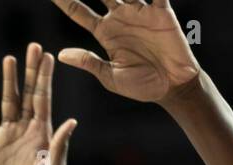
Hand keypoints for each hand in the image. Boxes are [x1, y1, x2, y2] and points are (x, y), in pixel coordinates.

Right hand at [0, 43, 77, 164]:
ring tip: (9, 58)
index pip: (44, 99)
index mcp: (43, 133)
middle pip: (28, 93)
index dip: (46, 78)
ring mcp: (8, 134)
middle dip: (30, 71)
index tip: (48, 56)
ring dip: (9, 80)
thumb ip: (60, 146)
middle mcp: (26, 129)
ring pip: (9, 100)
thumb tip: (71, 122)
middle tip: (32, 47)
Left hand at [52, 0, 199, 103]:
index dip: (63, 0)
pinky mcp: (161, 10)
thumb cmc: (142, 86)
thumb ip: (88, 62)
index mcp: (104, 32)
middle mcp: (119, 17)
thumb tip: (60, 55)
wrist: (172, 87)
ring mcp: (139, 11)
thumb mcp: (110, 77)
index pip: (78, 11)